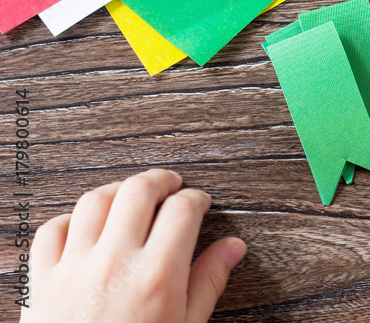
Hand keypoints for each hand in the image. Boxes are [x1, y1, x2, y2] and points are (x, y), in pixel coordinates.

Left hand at [21, 169, 245, 322]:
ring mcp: (74, 269)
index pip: (183, 210)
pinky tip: (87, 227)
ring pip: (94, 200)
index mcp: (156, 277)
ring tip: (132, 199)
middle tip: (171, 186)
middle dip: (160, 180)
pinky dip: (71, 219)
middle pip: (138, 191)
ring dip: (118, 192)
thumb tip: (232, 248)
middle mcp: (114, 263)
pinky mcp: (42, 281)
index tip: (200, 204)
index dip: (197, 199)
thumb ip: (208, 283)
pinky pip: (51, 230)